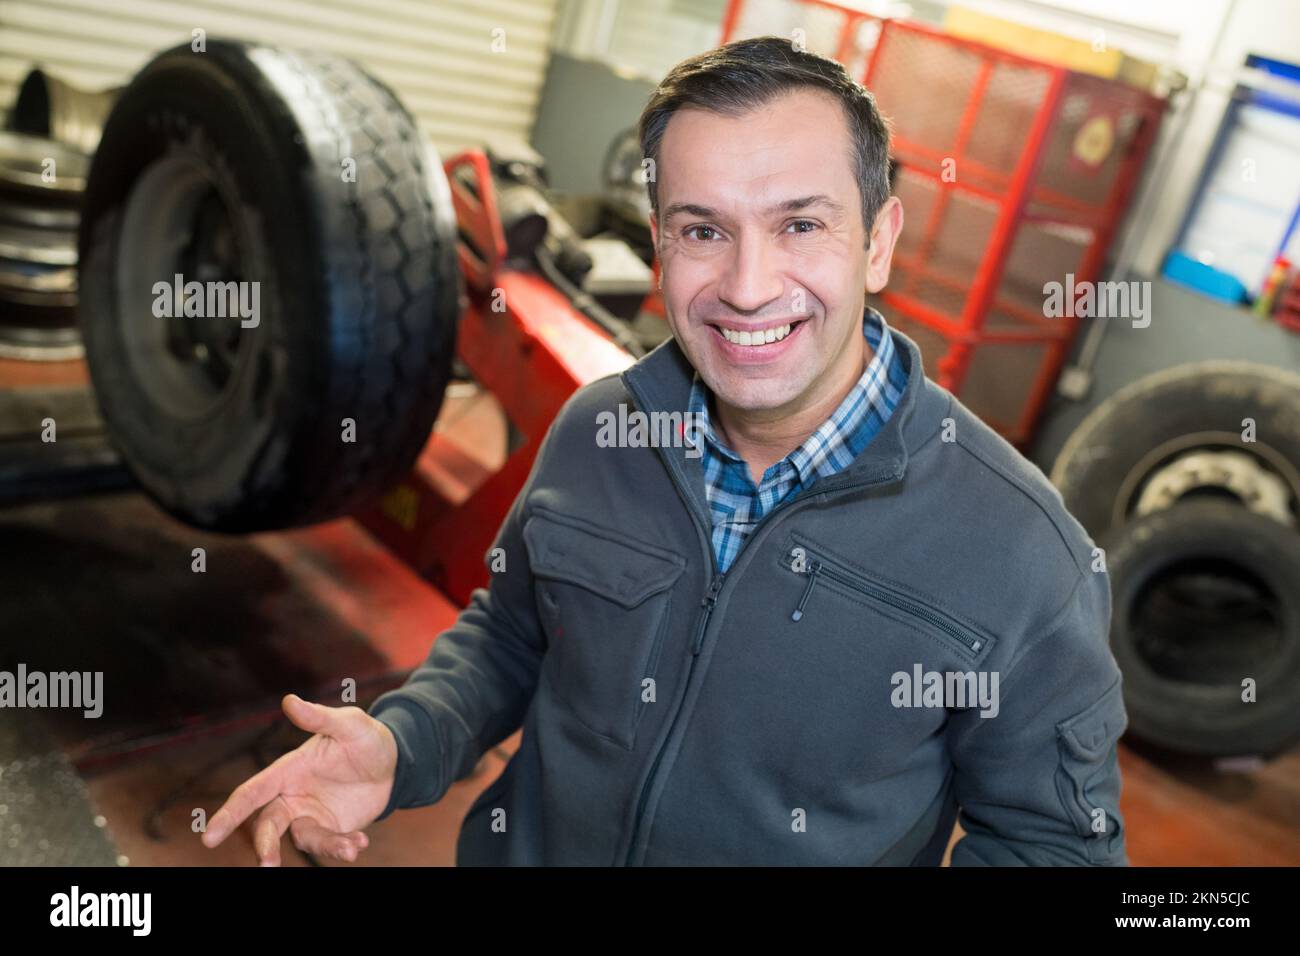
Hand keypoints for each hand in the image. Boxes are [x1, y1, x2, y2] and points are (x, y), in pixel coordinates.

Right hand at [201, 693, 398, 865]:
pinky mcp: (331, 829)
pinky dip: (342, 848)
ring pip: (302, 840)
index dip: (230, 813)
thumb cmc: (365, 738)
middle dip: (265, 844)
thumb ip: (319, 718)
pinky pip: (328, 845)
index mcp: (288, 770)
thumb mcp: (348, 725)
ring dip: (324, 847)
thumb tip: (289, 700)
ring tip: (352, 848)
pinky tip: (360, 844)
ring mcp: (311, 815)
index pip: (251, 793)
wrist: (394, 763)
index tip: (209, 837)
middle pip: (267, 824)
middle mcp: (293, 796)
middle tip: (268, 864)